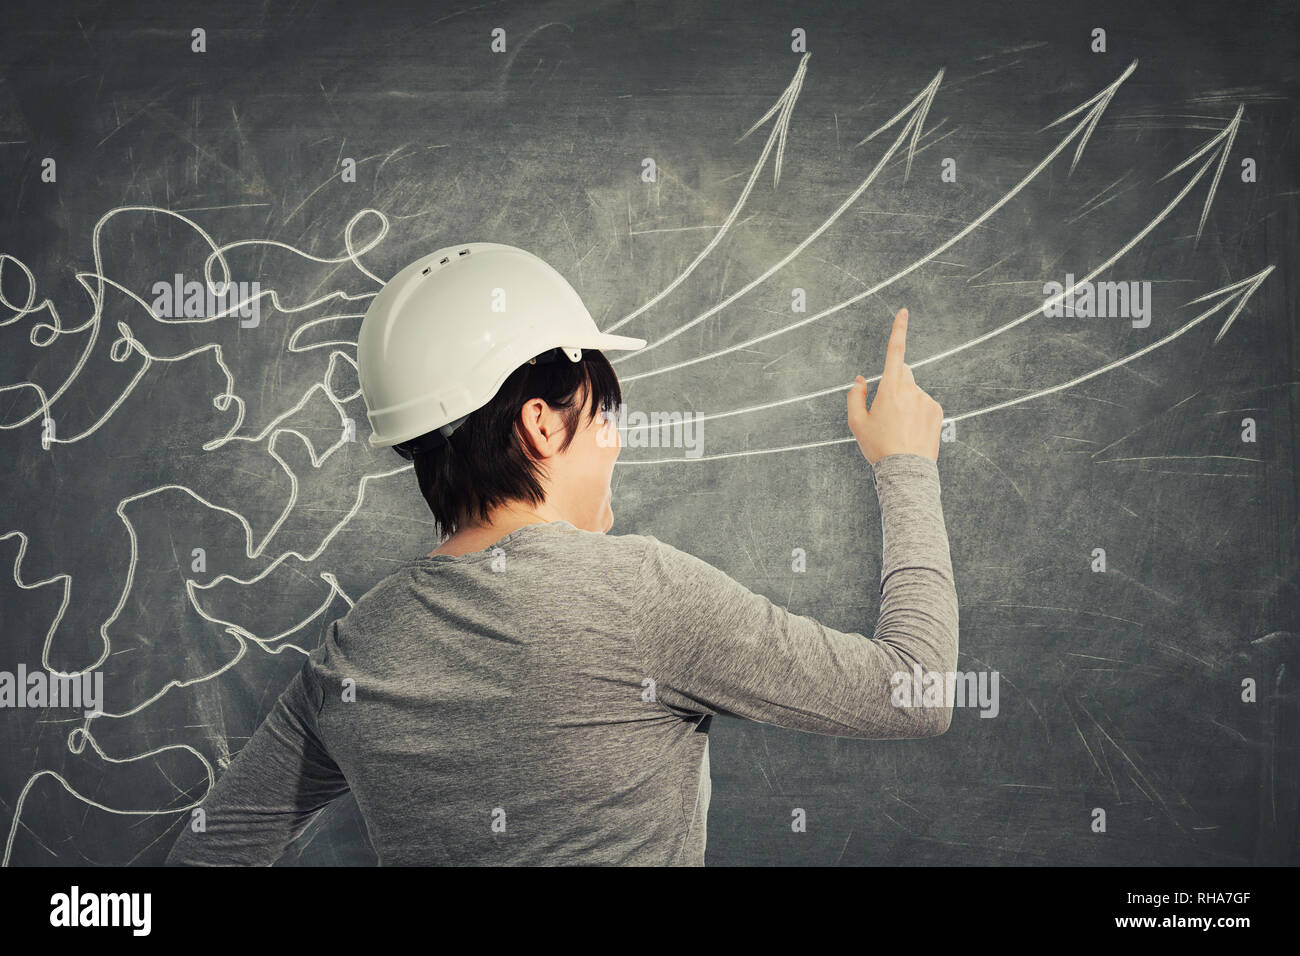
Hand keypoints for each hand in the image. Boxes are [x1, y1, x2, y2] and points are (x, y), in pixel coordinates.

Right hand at [846, 308, 943, 463]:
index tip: (904, 312)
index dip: (899, 330)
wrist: (906, 470)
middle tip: (886, 410)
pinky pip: (924, 403)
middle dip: (894, 382)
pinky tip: (911, 430)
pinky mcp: (938, 411)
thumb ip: (855, 396)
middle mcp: (912, 390)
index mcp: (891, 389)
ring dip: (906, 400)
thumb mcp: (857, 423)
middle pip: (902, 373)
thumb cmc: (879, 447)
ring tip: (899, 427)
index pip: (895, 352)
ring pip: (913, 391)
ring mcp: (927, 400)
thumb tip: (860, 380)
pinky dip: (917, 411)